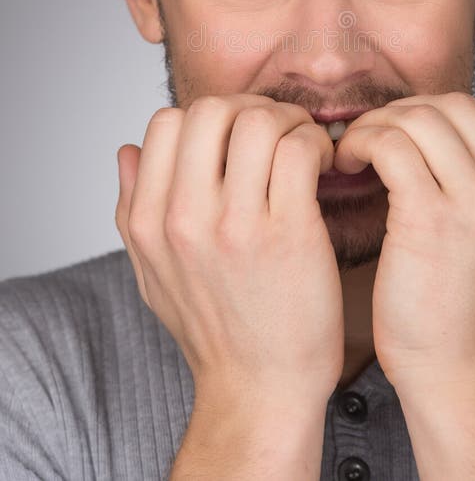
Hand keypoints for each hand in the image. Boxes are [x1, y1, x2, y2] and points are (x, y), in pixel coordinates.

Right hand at [115, 95, 343, 406]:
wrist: (259, 389)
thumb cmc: (212, 329)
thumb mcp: (151, 272)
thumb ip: (131, 207)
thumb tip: (128, 149)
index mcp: (150, 222)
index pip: (166, 123)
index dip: (206, 117)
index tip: (234, 136)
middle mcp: (186, 219)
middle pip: (211, 109)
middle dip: (249, 107)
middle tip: (275, 130)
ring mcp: (236, 226)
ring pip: (258, 122)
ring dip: (288, 121)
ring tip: (302, 145)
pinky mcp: (289, 234)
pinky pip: (299, 152)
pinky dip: (315, 144)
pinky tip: (323, 164)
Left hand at [333, 92, 474, 394]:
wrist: (464, 373)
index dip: (452, 112)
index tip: (419, 134)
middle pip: (455, 105)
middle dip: (408, 112)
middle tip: (380, 135)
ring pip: (419, 117)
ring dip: (379, 124)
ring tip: (359, 148)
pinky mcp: (429, 216)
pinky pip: (390, 145)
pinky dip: (362, 142)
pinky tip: (349, 163)